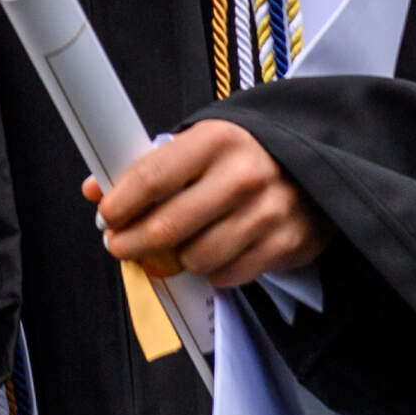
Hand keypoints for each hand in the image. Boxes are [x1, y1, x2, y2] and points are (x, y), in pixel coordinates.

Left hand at [88, 119, 332, 289]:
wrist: (319, 166)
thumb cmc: (248, 155)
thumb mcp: (204, 144)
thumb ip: (153, 165)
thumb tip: (96, 188)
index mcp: (217, 140)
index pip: (152, 177)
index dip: (120, 203)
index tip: (107, 216)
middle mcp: (242, 175)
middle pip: (167, 227)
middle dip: (132, 242)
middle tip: (121, 244)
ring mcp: (266, 213)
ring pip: (195, 258)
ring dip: (179, 258)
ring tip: (180, 243)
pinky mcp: (284, 244)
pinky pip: (227, 274)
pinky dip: (214, 269)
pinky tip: (217, 249)